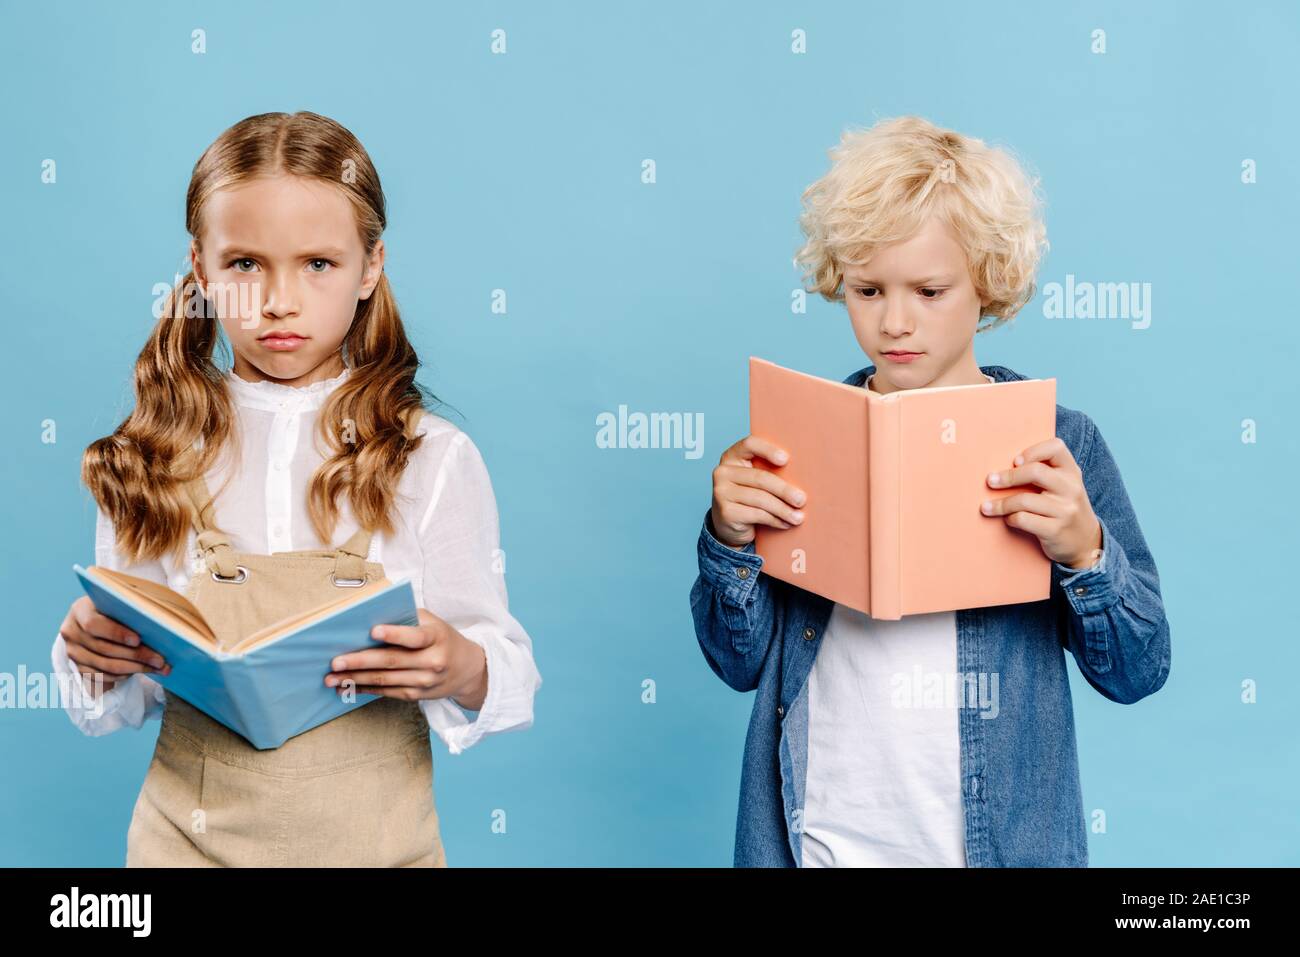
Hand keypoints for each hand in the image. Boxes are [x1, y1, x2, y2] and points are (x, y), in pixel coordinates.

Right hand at [59, 596, 170, 694]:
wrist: (97, 617)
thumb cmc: (114, 606)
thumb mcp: (119, 601)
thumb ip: (130, 607)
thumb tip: (155, 621)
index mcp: (79, 610)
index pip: (93, 624)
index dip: (116, 633)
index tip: (138, 640)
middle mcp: (72, 632)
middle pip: (104, 649)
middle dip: (136, 655)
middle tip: (160, 660)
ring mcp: (73, 652)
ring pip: (105, 666)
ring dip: (136, 668)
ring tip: (159, 668)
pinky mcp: (79, 667)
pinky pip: (103, 676)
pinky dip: (125, 675)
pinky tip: (143, 671)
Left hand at [324, 608, 488, 709]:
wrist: (468, 669)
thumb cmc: (443, 638)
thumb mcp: (433, 622)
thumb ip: (407, 617)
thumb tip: (371, 613)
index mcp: (436, 637)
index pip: (414, 637)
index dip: (394, 634)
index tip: (372, 631)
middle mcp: (432, 661)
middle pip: (392, 661)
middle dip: (360, 661)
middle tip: (336, 662)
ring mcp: (424, 681)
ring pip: (385, 680)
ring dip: (356, 679)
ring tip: (332, 677)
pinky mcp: (416, 695)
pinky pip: (387, 692)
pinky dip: (365, 689)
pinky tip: (347, 687)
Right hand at [710, 435, 806, 549]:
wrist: (729, 524)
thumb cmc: (748, 496)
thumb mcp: (755, 480)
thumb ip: (769, 470)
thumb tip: (804, 473)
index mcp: (732, 456)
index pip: (749, 444)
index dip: (768, 450)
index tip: (786, 459)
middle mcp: (722, 472)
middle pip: (760, 477)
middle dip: (784, 490)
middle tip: (802, 500)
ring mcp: (721, 492)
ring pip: (761, 499)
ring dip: (783, 510)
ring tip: (798, 517)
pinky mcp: (726, 512)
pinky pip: (757, 514)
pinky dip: (775, 520)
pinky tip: (785, 523)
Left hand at [980, 437, 1102, 569]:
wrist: (1086, 543)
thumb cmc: (1065, 508)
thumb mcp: (1064, 486)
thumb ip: (1046, 472)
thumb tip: (1003, 465)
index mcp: (1072, 472)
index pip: (1056, 447)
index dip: (1033, 451)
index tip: (1016, 461)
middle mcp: (1071, 488)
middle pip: (1035, 472)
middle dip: (1008, 477)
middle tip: (991, 481)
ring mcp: (1065, 510)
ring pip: (1024, 500)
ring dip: (1001, 504)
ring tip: (986, 507)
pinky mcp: (1056, 530)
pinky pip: (1024, 519)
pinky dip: (1010, 519)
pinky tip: (1008, 519)